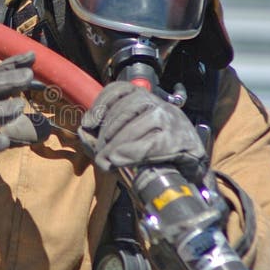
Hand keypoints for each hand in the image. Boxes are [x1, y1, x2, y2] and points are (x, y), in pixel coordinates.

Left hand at [78, 80, 207, 181]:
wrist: (187, 179)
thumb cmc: (151, 160)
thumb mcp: (124, 146)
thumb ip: (101, 139)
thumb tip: (82, 132)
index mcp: (146, 102)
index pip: (122, 89)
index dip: (102, 103)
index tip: (89, 122)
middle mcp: (161, 106)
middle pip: (129, 106)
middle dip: (108, 131)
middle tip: (100, 153)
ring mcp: (173, 121)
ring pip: (141, 123)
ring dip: (118, 143)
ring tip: (108, 159)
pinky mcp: (181, 141)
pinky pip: (152, 143)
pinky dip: (132, 152)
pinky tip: (119, 159)